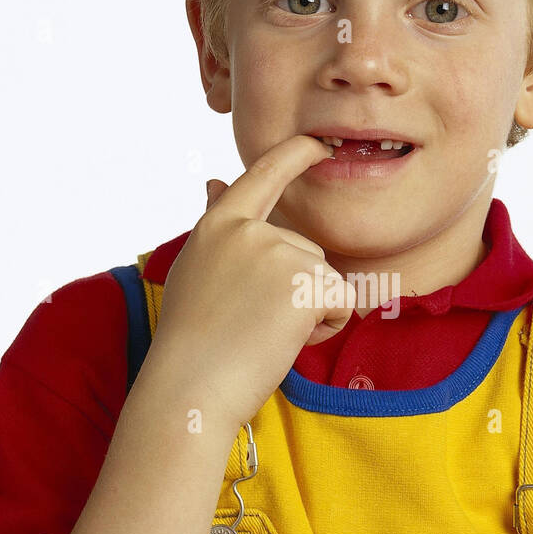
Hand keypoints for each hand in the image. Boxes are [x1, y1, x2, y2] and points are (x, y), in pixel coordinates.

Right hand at [152, 134, 356, 431]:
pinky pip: (342, 303)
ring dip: (310, 312)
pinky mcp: (306, 284)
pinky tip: (287, 342)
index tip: (319, 144)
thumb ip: (218, 229)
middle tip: (252, 323)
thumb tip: (215, 182)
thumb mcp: (197, 270)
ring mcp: (279, 254)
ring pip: (325, 280)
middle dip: (297, 291)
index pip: (265, 174)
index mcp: (219, 224)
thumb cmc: (190, 340)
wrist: (190, 388)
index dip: (297, 154)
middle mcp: (250, 230)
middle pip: (308, 251)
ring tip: (264, 335)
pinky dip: (327, 328)